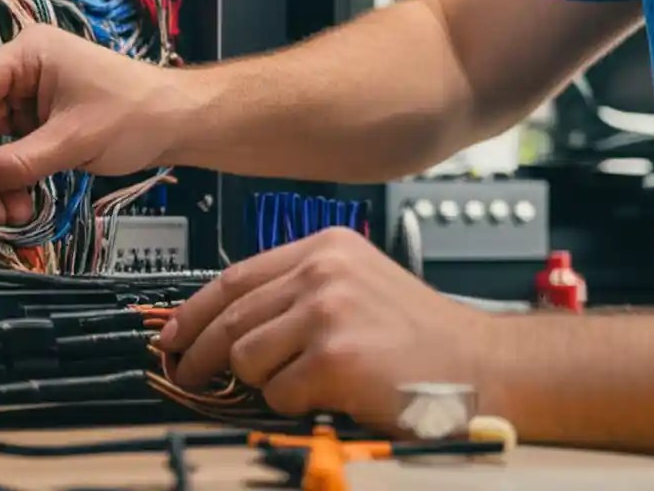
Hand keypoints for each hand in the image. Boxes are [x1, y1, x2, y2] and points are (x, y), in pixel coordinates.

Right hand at [0, 24, 185, 224]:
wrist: (180, 123)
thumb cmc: (136, 114)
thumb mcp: (73, 140)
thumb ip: (19, 162)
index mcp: (29, 54)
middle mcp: (25, 72)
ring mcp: (34, 99)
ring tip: (7, 215)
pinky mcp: (45, 123)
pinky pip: (15, 152)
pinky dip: (14, 180)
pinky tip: (19, 205)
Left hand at [158, 227, 493, 426]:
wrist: (482, 365)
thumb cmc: (420, 334)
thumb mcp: (356, 284)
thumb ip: (295, 291)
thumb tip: (225, 325)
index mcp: (324, 248)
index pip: (233, 277)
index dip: (193, 310)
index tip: (171, 333)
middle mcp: (322, 273)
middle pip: (230, 317)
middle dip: (198, 353)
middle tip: (185, 374)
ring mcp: (327, 313)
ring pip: (246, 357)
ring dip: (261, 382)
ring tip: (299, 382)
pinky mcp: (334, 358)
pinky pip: (276, 392)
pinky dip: (292, 404)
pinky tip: (326, 395)